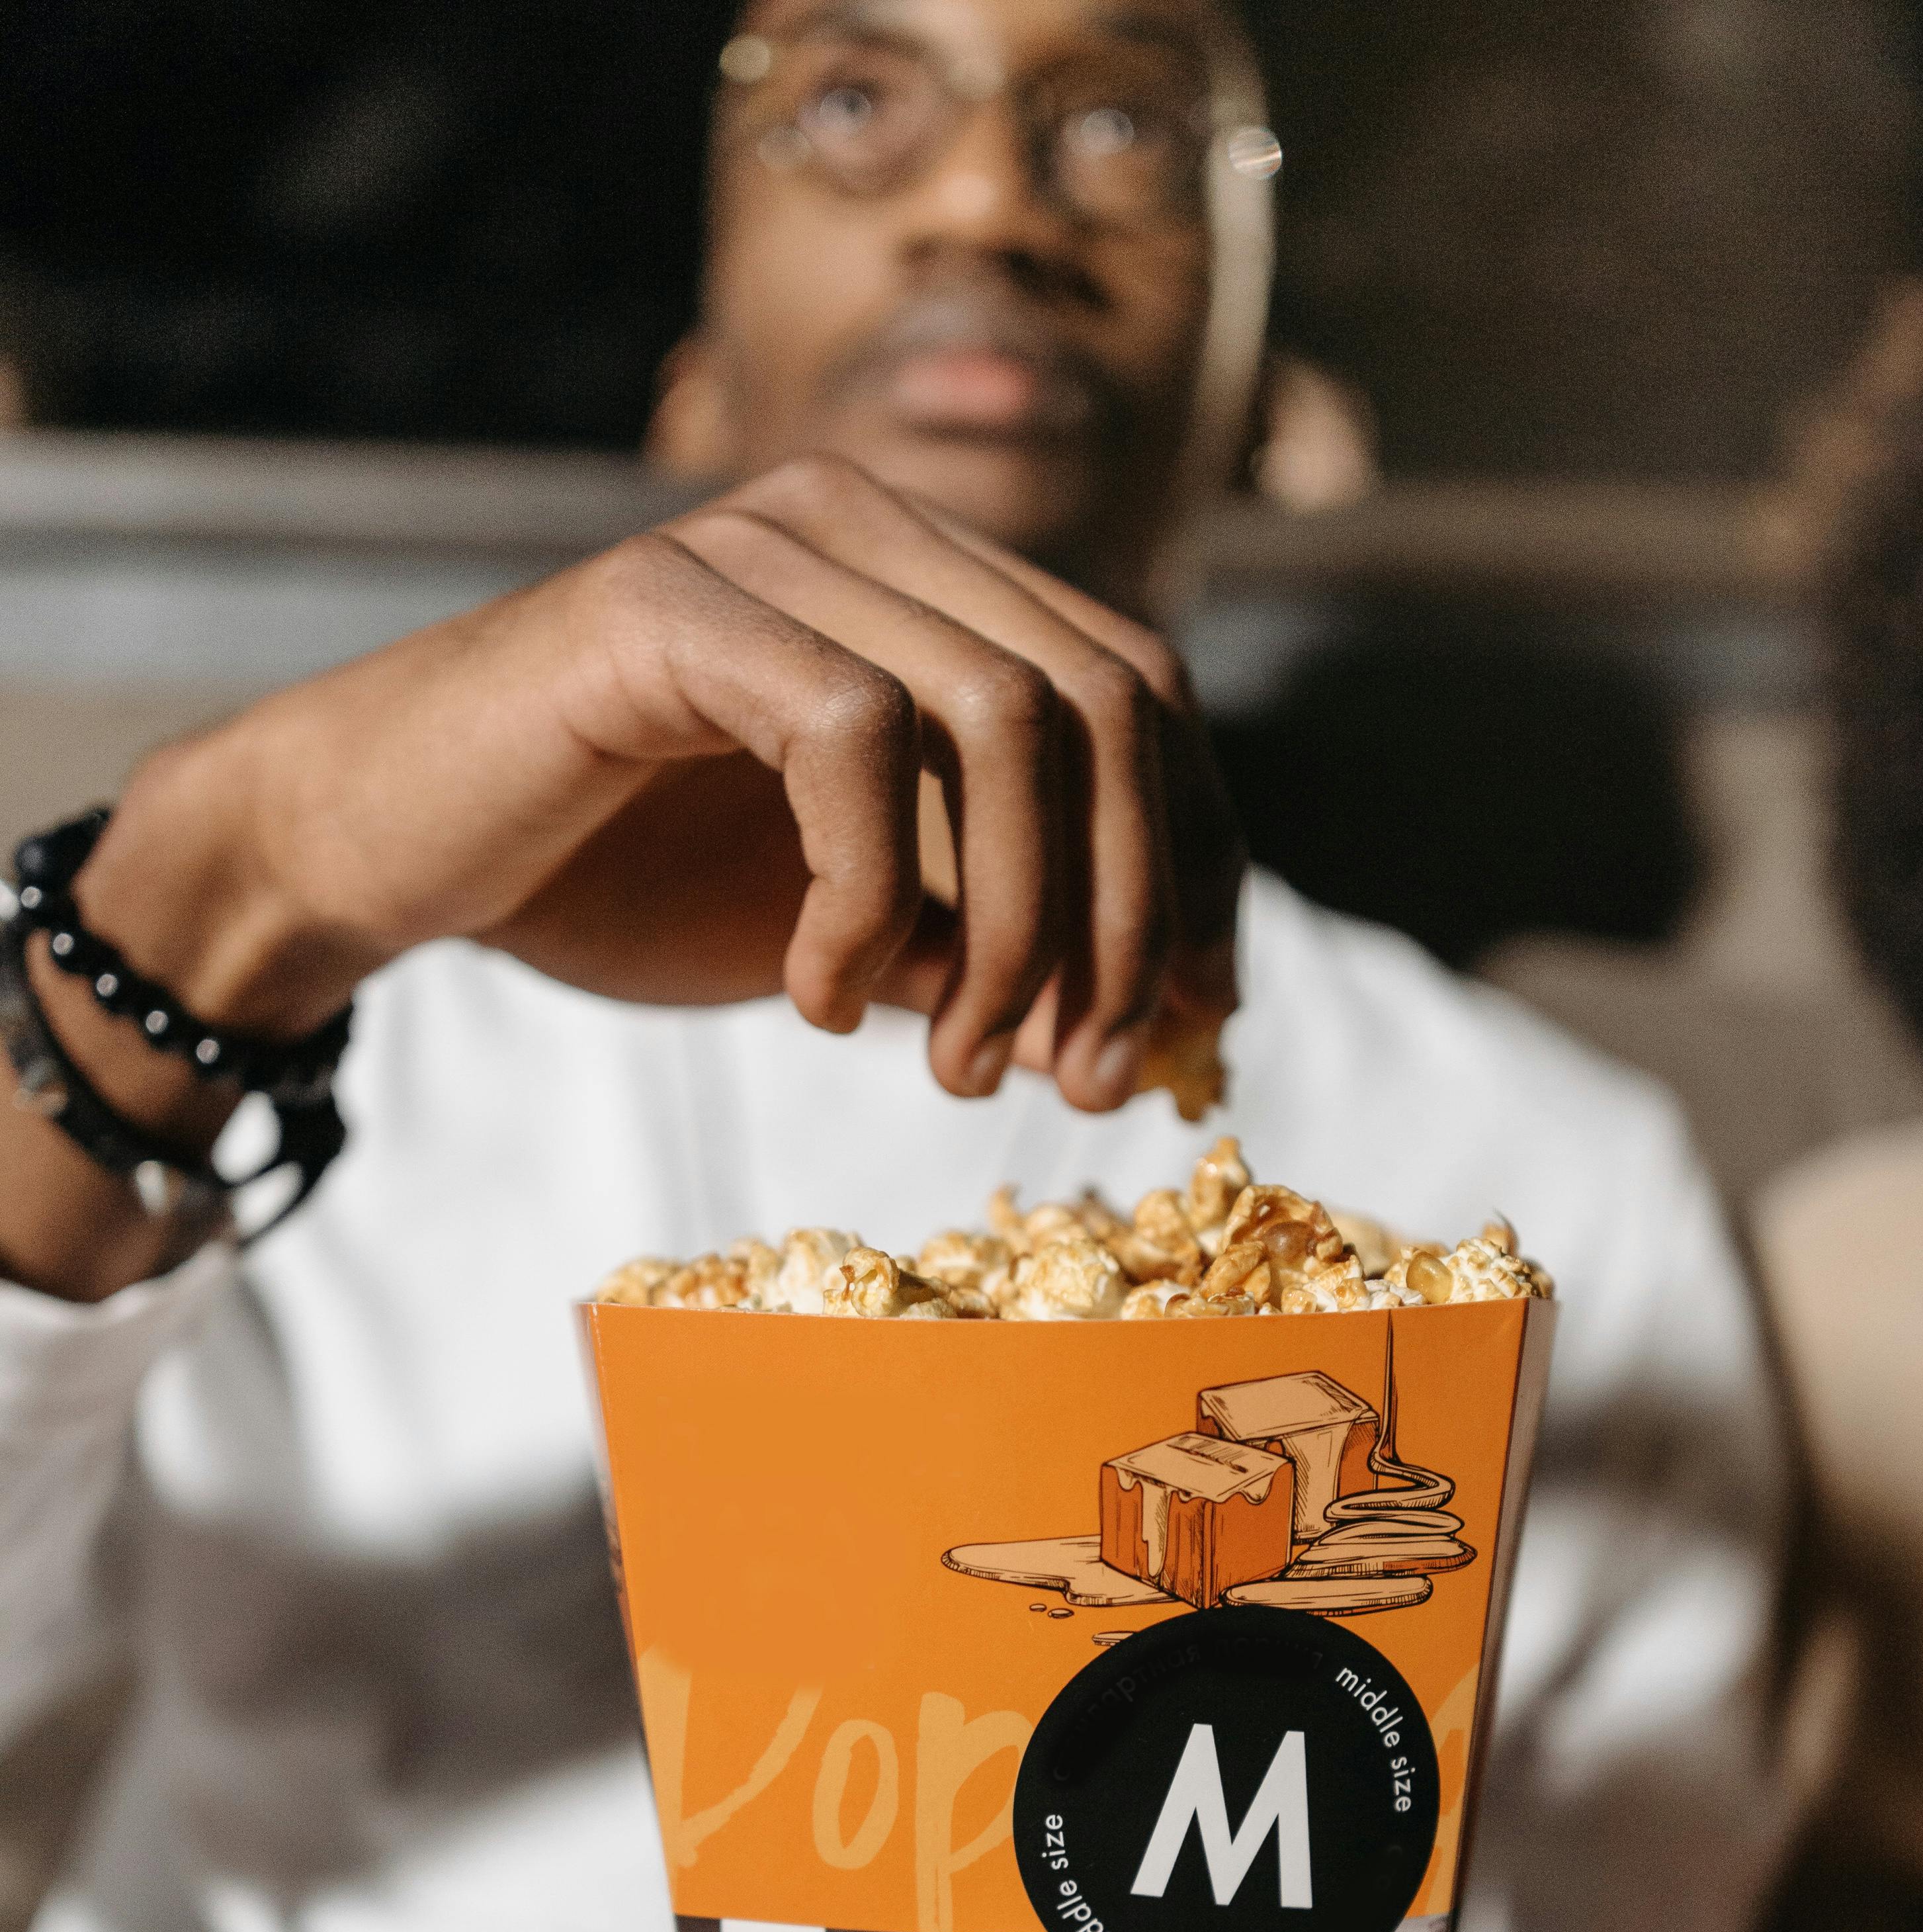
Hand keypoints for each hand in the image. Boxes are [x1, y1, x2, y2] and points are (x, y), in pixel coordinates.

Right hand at [72, 457, 1240, 1116]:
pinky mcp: (671, 604)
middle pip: (1109, 700)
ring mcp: (769, 544)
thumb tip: (1174, 1019)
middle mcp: (867, 528)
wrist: (386, 856)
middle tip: (1084, 1075)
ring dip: (1018, 926)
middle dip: (1130, 917)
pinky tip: (817, 994)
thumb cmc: (616, 880)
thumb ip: (999, 944)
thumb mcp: (859, 929)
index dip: (1198, 860)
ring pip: (1008, 717)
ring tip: (952, 1059)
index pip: (1143, 689)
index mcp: (927, 580)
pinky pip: (854, 743)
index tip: (1193, 1021)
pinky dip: (867, 902)